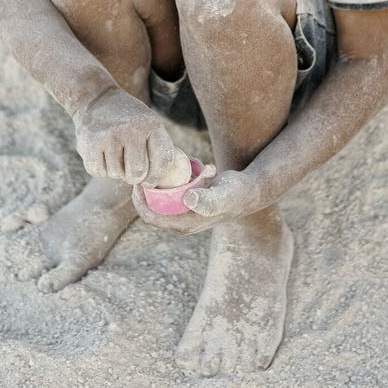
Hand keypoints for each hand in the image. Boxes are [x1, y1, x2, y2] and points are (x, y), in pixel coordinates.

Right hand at [72, 87, 174, 183]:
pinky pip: (98, 171)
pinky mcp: (90, 143)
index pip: (163, 161)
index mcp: (152, 125)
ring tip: (114, 153)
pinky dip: (100, 168)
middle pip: (137, 173)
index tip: (149, 179)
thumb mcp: (148, 124)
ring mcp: (109, 135)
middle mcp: (131, 129)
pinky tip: (101, 153)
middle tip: (128, 166)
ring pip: (116, 174)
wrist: (97, 99)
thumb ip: (156, 150)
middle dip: (133, 176)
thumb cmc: (128, 120)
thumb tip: (153, 186)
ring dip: (115, 170)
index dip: (157, 177)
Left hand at [132, 169, 261, 234]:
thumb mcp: (224, 194)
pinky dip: (179, 177)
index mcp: (185, 225)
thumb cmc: (237, 193)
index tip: (137, 181)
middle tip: (148, 166)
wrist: (250, 190)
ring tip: (177, 163)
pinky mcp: (190, 202)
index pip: (152, 217)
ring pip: (164, 197)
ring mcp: (186, 212)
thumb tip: (188, 198)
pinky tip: (195, 165)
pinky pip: (176, 190)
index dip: (140, 201)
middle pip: (153, 207)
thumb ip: (208, 199)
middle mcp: (183, 221)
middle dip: (149, 187)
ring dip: (167, 180)